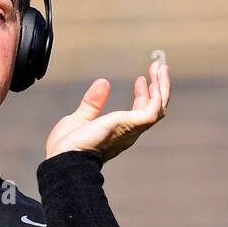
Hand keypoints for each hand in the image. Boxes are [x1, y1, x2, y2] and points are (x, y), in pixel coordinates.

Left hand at [44, 58, 170, 162]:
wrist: (65, 158)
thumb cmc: (67, 148)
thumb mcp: (79, 119)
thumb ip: (92, 103)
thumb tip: (102, 83)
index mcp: (118, 132)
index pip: (139, 112)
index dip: (143, 95)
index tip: (141, 79)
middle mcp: (129, 132)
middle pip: (154, 109)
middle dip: (159, 87)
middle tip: (159, 67)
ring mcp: (131, 129)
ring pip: (158, 108)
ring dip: (162, 86)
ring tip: (161, 67)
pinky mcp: (131, 125)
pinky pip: (153, 110)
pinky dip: (157, 94)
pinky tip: (153, 79)